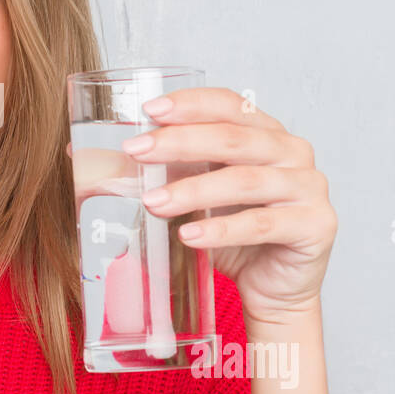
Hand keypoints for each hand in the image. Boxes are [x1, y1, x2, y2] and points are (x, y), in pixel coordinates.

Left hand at [114, 87, 336, 326]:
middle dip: (179, 143)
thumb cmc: (229, 236)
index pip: (228, 103)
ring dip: (193, 190)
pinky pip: (263, 223)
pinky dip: (222, 229)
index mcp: (265, 132)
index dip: (188, 104)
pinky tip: (189, 235)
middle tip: (136, 152)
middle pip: (233, 138)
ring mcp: (308, 187)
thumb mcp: (188, 196)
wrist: (271, 289)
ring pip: (245, 180)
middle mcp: (292, 151)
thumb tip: (78, 154)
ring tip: (152, 203)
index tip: (147, 111)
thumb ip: (151, 172)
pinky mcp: (316, 225)